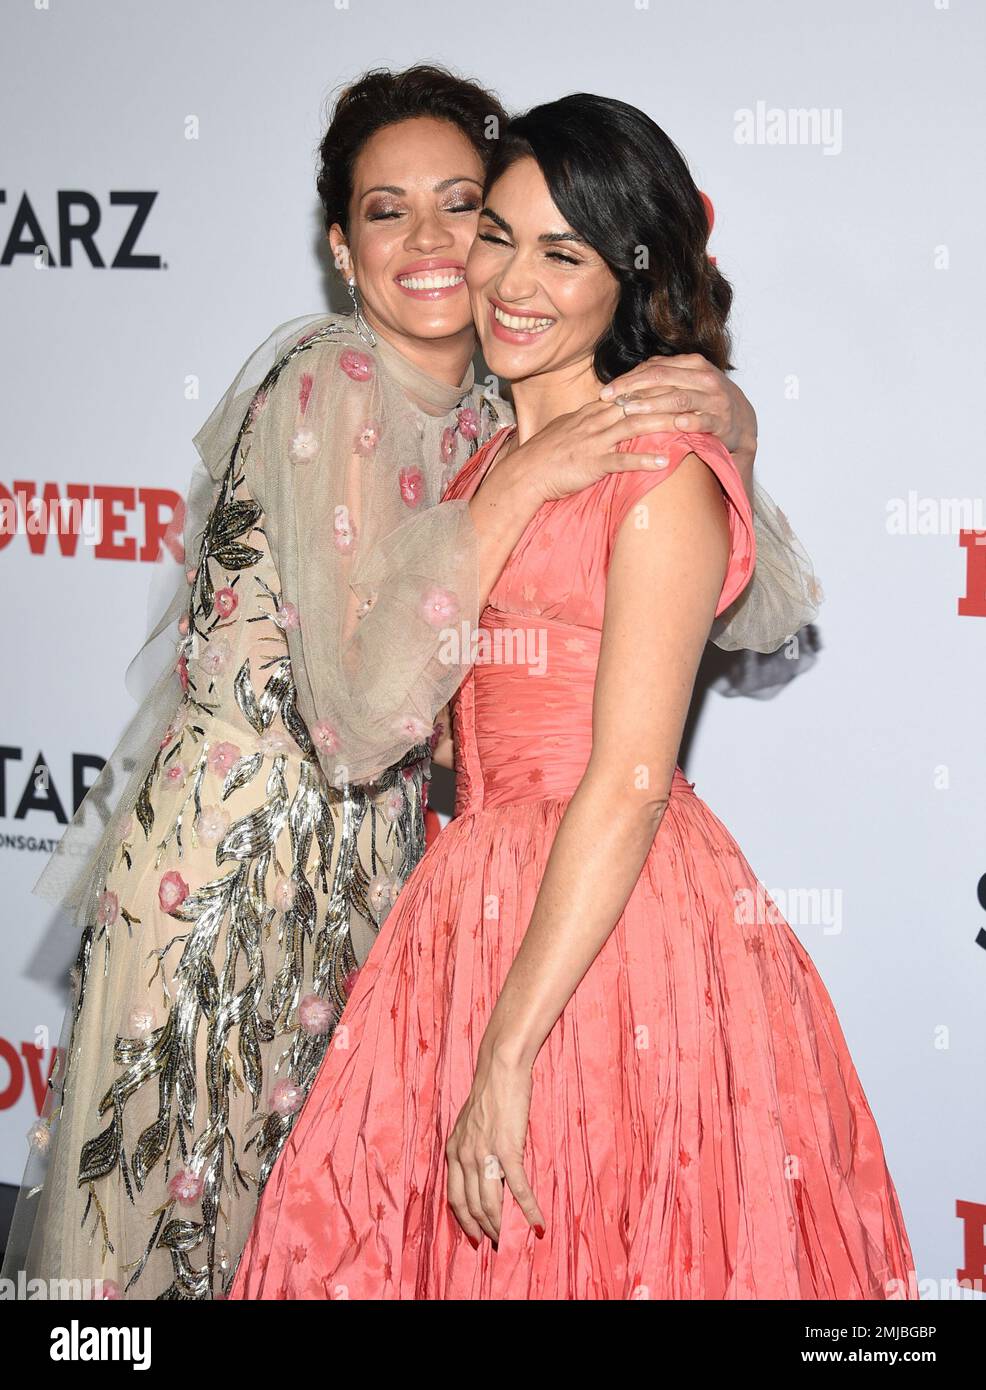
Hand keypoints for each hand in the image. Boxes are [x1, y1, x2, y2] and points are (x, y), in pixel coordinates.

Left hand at [446, 1048, 544, 1244]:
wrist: (500, 1068)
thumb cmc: (489, 1092)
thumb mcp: (469, 1123)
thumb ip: (469, 1148)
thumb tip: (480, 1170)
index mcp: (453, 1150)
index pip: (454, 1198)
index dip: (464, 1222)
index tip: (474, 1237)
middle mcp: (464, 1155)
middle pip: (471, 1206)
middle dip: (483, 1230)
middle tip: (496, 1244)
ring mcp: (484, 1153)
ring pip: (491, 1202)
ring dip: (501, 1225)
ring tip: (513, 1240)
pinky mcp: (507, 1148)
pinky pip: (518, 1187)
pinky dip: (529, 1209)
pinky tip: (538, 1222)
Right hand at [501, 398, 678, 506]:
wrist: (525, 473)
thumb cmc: (545, 454)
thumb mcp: (568, 428)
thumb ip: (589, 419)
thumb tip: (605, 412)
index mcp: (592, 412)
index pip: (629, 393)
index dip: (656, 388)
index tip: (680, 386)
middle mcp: (596, 421)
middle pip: (639, 404)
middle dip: (668, 400)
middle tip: (695, 399)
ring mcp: (595, 442)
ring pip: (635, 427)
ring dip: (664, 425)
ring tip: (690, 426)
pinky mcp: (592, 464)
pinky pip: (622, 460)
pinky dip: (644, 460)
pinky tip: (665, 462)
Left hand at [600, 352, 757, 461]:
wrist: (742, 421)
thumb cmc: (705, 400)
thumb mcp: (684, 382)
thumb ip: (659, 378)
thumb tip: (623, 381)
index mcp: (691, 364)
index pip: (653, 368)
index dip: (627, 379)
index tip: (605, 392)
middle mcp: (703, 377)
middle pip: (663, 379)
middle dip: (634, 390)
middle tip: (612, 401)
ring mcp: (714, 399)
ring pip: (679, 399)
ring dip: (653, 405)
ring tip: (631, 411)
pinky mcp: (722, 421)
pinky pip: (702, 421)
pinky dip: (687, 422)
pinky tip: (670, 425)